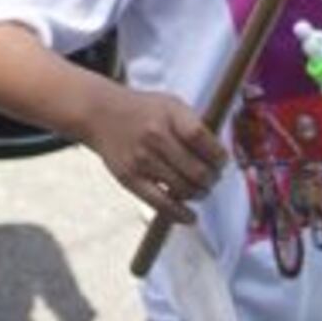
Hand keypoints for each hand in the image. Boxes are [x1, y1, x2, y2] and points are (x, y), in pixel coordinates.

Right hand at [88, 83, 226, 224]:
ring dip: (199, 193)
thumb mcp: (171, 104)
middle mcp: (155, 136)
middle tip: (212, 178)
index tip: (221, 161)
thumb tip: (219, 157)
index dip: (219, 156)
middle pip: (198, 170)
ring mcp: (142, 159)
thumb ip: (195, 125)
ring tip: (199, 188)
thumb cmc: (143, 110)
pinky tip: (191, 216)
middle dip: (212, 179)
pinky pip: (162, 204)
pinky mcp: (131, 178)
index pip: (203, 140)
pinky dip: (181, 214)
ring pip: (184, 189)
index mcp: (169, 114)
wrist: (100, 113)